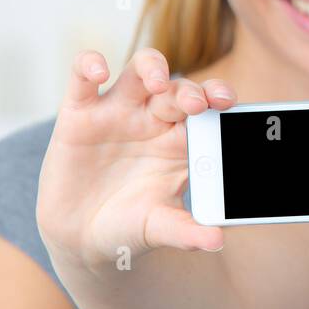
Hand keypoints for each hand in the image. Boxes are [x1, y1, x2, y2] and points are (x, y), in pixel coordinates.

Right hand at [36, 47, 235, 271]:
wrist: (81, 238)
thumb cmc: (128, 226)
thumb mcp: (157, 229)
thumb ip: (185, 232)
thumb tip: (217, 243)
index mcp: (181, 141)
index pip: (206, 110)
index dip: (217, 98)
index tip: (229, 103)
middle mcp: (153, 120)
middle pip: (177, 89)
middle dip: (190, 91)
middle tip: (199, 104)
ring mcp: (118, 112)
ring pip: (138, 71)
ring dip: (151, 67)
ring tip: (157, 82)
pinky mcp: (79, 114)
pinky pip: (82, 78)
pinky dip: (88, 65)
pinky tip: (98, 71)